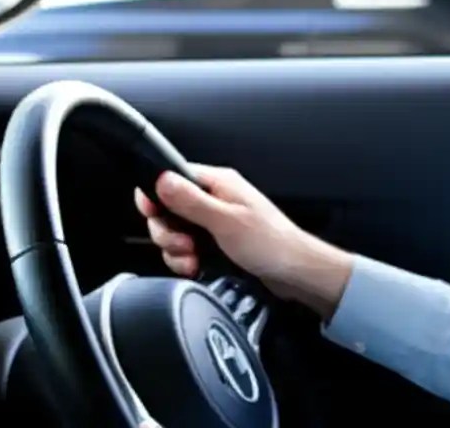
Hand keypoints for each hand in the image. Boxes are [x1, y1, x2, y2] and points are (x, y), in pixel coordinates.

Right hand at [134, 164, 353, 319]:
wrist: (293, 272)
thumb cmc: (271, 243)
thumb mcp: (226, 220)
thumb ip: (191, 201)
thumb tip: (162, 180)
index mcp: (219, 183)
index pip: (172, 178)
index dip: (157, 197)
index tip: (155, 216)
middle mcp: (215, 198)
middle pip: (167, 209)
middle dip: (167, 231)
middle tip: (185, 244)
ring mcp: (214, 221)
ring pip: (175, 232)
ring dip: (176, 250)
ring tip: (192, 258)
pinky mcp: (215, 242)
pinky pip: (186, 248)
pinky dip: (185, 259)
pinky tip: (196, 266)